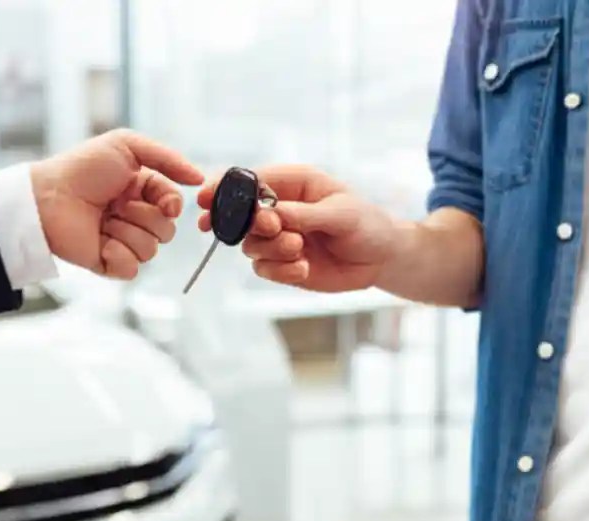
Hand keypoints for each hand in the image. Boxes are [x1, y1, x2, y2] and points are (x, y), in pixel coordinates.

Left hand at [31, 129, 203, 279]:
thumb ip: (167, 158)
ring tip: (103, 221)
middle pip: (167, 231)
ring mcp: (121, 241)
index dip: (170, 203)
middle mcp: (133, 217)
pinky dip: (118, 254)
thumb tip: (199, 177)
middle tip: (116, 205)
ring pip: (151, 250)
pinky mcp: (108, 263)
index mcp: (141, 191)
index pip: (173, 204)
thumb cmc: (82, 168)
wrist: (47, 197)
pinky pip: (132, 269)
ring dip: (127, 232)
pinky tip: (100, 241)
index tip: (160, 200)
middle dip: (144, 217)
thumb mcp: (127, 145)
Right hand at [196, 165, 398, 292]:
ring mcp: (278, 237)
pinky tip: (304, 268)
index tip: (208, 199)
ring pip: (249, 244)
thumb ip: (305, 214)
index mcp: (292, 183)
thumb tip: (271, 214)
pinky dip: (281, 271)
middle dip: (250, 226)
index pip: (248, 180)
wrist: (381, 259)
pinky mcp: (282, 263)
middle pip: (241, 215)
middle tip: (276, 230)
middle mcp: (279, 208)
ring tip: (299, 250)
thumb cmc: (367, 225)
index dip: (224, 189)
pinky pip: (263, 269)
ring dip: (271, 250)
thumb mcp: (342, 213)